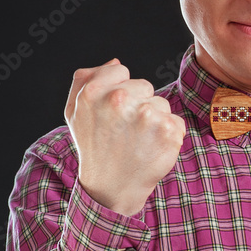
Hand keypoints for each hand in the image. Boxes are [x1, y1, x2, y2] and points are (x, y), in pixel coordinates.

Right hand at [64, 58, 185, 216]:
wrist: (111, 188)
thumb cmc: (94, 146)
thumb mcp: (75, 111)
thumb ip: (87, 79)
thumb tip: (117, 62)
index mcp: (94, 91)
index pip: (121, 71)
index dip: (118, 92)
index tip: (111, 114)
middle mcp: (119, 100)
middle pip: (144, 86)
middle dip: (138, 105)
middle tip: (124, 131)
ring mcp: (146, 115)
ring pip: (161, 104)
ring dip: (154, 121)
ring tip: (137, 141)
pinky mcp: (169, 132)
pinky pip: (175, 122)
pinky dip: (168, 135)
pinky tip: (151, 149)